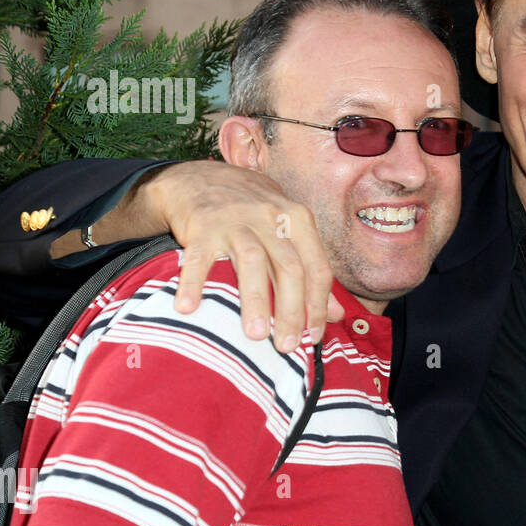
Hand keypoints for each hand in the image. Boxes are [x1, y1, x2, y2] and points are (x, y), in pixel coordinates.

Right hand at [143, 162, 342, 349]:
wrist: (202, 178)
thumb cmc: (254, 213)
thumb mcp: (289, 232)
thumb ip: (311, 271)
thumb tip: (336, 315)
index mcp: (299, 220)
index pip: (317, 269)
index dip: (318, 306)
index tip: (313, 339)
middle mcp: (271, 218)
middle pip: (290, 268)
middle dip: (292, 311)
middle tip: (287, 346)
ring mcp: (236, 220)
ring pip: (253, 262)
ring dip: (256, 300)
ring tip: (255, 335)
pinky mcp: (202, 225)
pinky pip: (199, 257)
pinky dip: (194, 282)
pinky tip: (189, 308)